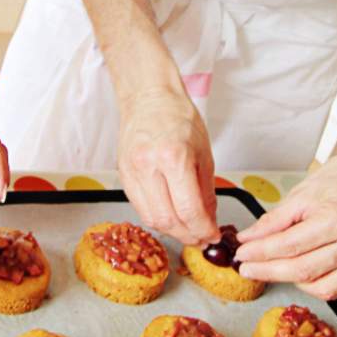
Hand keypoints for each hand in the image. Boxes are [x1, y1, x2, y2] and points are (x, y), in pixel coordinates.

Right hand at [118, 87, 218, 244]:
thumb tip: (209, 220)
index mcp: (173, 157)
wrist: (148, 98)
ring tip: (188, 230)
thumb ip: (206, 191)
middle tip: (202, 238)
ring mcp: (131, 172)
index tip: (212, 235)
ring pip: (151, 218)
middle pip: (167, 220)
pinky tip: (171, 216)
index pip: (189, 210)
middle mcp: (148, 166)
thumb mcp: (204, 153)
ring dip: (172, 230)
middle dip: (188, 235)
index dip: (203, 229)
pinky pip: (140, 207)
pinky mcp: (123, 176)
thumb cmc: (178, 118)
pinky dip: (157, 217)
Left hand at [234, 151, 336, 299]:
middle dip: (267, 270)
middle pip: (301, 269)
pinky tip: (296, 274)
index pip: (289, 245)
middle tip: (246, 267)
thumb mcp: (299, 195)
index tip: (242, 253)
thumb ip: (272, 221)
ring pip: (316, 285)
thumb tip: (249, 239)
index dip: (260, 252)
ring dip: (287, 280)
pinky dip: (310, 286)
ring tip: (269, 267)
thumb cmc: (336, 183)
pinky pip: (332, 290)